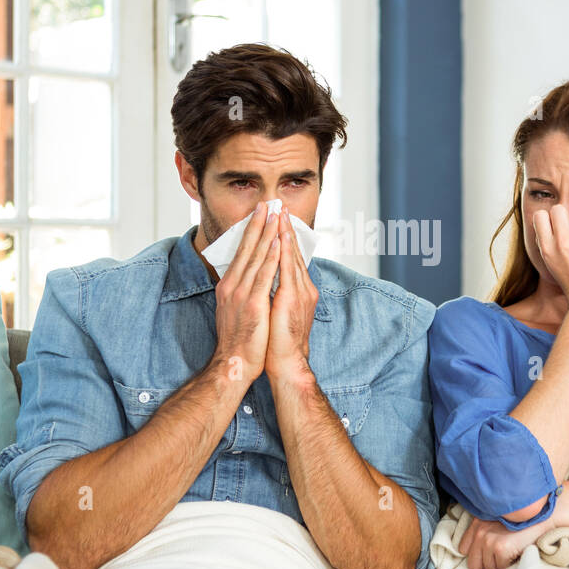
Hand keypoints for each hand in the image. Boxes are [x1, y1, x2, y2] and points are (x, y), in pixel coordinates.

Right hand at [212, 200, 280, 382]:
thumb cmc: (239, 340)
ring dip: (266, 233)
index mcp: (229, 285)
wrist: (234, 363)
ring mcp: (241, 293)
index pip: (241, 251)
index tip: (260, 213)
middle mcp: (232, 285)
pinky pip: (264, 275)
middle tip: (267, 202)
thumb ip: (242, 290)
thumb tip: (250, 277)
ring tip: (274, 213)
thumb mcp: (235, 309)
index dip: (251, 230)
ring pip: (256, 256)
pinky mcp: (253, 303)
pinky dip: (272, 256)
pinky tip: (279, 242)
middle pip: (247, 248)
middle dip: (258, 223)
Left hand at [264, 206, 318, 381]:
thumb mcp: (277, 313)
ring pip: (290, 256)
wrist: (287, 364)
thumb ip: (276, 295)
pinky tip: (280, 236)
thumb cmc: (278, 343)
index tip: (277, 219)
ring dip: (284, 232)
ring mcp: (299, 292)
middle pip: (292, 252)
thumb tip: (266, 283)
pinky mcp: (292, 298)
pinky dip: (284, 251)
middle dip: (284, 228)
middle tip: (279, 205)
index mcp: (298, 291)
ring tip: (279, 212)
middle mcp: (302, 288)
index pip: (289, 258)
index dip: (284, 238)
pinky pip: (287, 268)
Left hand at [458, 510, 555, 568]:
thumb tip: (474, 556)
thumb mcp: (498, 523)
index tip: (488, 558)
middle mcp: (480, 531)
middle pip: (474, 564)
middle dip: (487, 565)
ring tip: (511, 556)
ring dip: (500, 567)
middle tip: (502, 560)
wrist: (543, 518)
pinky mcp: (501, 548)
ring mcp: (489, 539)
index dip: (478, 557)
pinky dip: (509, 567)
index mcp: (477, 524)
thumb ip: (484, 534)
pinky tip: (517, 556)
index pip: (464, 549)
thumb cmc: (523, 523)